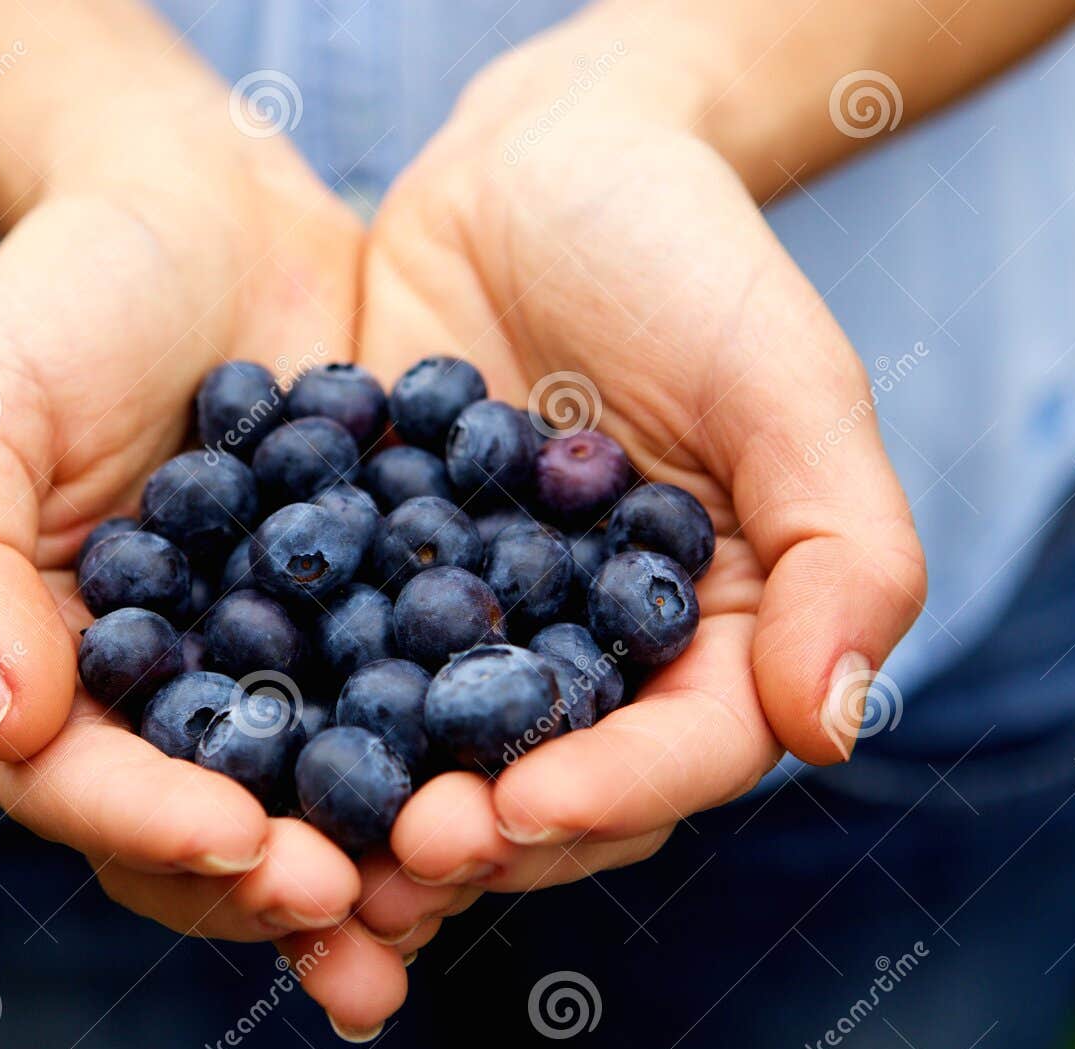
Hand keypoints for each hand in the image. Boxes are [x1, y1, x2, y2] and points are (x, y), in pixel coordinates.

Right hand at [0, 100, 407, 1033]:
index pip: (87, 792)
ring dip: (385, 863)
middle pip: (209, 833)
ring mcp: (281, 667)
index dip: (160, 831)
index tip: (249, 845)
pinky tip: (530, 774)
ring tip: (455, 888)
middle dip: (283, 886)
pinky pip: (418, 702)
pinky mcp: (377, 619)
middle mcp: (172, 698)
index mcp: (59, 677)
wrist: (206, 212)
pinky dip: (465, 748)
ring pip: (322, 798)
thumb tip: (7, 727)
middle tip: (369, 914)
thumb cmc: (63, 301)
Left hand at [351, 34, 926, 938]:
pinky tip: (231, 748)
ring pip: (436, 757)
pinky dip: (293, 713)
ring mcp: (477, 635)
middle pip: (551, 787)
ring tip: (305, 850)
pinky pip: (336, 665)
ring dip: (375, 817)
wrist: (541, 166)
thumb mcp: (788, 384)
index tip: (521, 810)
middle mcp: (595, 663)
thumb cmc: (690, 257)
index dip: (609, 794)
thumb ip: (844, 551)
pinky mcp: (374, 589)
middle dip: (479, 832)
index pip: (681, 752)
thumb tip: (835, 729)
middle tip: (399, 857)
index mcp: (714, 642)